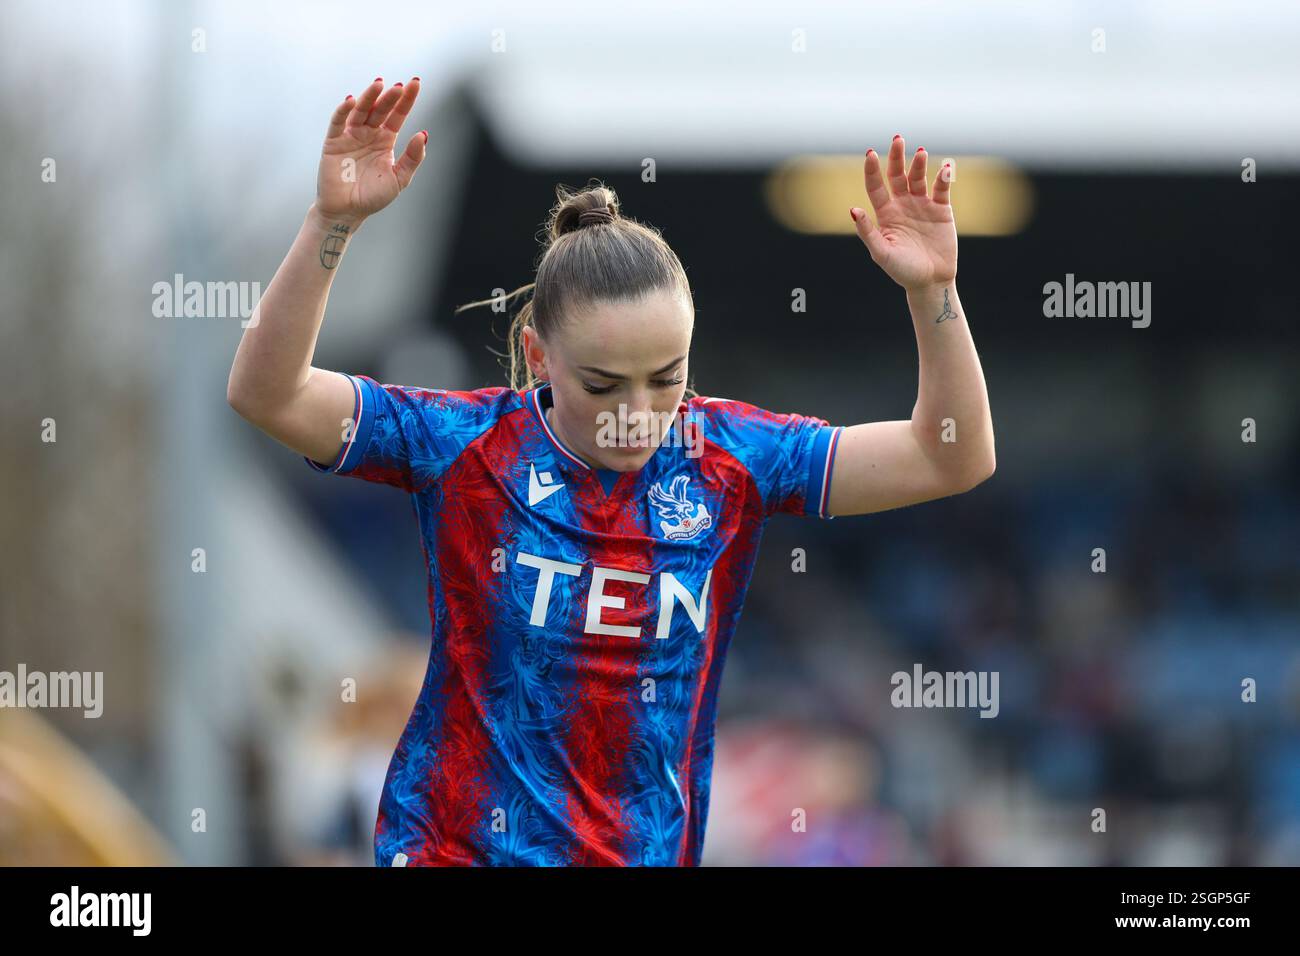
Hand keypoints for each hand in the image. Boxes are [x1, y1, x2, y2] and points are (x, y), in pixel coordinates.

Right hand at [315, 77, 426, 222]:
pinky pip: (338, 122)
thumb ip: (412, 158)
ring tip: (379, 85)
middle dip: (390, 97)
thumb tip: (424, 134)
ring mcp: (351, 136)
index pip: (397, 115)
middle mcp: (369, 134)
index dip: (406, 99)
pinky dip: (343, 111)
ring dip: (369, 97)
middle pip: (380, 110)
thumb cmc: (373, 196)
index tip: (416, 83)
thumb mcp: (399, 178)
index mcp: (385, 140)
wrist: (348, 212)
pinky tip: (351, 100)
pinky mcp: (333, 142)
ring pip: (361, 111)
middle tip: (398, 85)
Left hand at [850, 135, 957, 290]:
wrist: (930, 281)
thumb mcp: (882, 253)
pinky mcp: (942, 209)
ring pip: (918, 178)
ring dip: (919, 165)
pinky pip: (941, 188)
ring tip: (921, 153)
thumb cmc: (902, 270)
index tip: (870, 154)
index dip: (872, 170)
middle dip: (896, 157)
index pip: (876, 187)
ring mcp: (922, 205)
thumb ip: (868, 232)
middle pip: (897, 175)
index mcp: (885, 214)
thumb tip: (854, 210)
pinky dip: (943, 177)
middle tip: (898, 139)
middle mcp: (902, 205)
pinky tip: (944, 168)